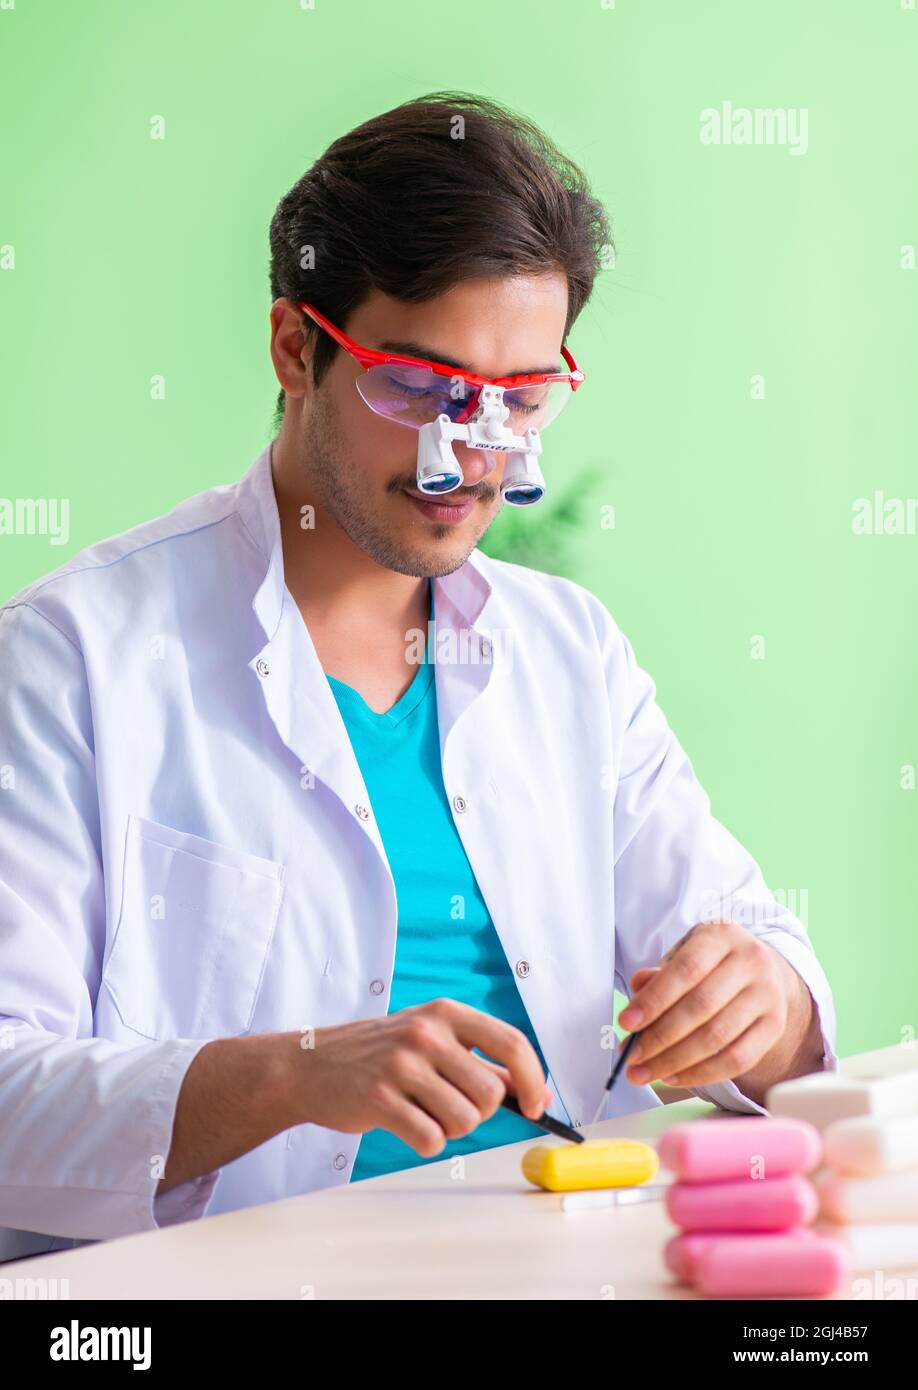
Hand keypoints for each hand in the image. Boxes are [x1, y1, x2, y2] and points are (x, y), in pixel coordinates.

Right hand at [291, 998, 552, 1156]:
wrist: (312, 1065)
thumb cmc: (380, 1054)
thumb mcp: (431, 1039)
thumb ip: (481, 1060)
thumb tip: (533, 1090)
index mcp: (446, 1013)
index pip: (511, 1042)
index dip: (533, 1079)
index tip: (537, 1106)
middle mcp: (426, 1032)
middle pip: (491, 1093)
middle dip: (480, 1112)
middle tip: (450, 1104)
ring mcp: (401, 1064)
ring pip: (465, 1121)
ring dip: (451, 1129)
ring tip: (423, 1111)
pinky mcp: (379, 1098)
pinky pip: (431, 1139)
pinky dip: (426, 1142)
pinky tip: (405, 1123)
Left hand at [617, 920, 810, 1090]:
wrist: (763, 971)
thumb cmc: (712, 964)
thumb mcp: (685, 953)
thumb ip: (659, 974)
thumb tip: (637, 993)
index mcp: (723, 935)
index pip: (686, 969)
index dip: (654, 999)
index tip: (626, 1022)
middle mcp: (752, 961)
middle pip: (701, 1007)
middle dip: (659, 1037)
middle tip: (631, 1056)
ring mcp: (768, 995)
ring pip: (717, 1038)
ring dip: (675, 1061)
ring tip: (646, 1072)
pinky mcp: (775, 1026)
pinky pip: (737, 1060)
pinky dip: (701, 1074)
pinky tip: (674, 1076)